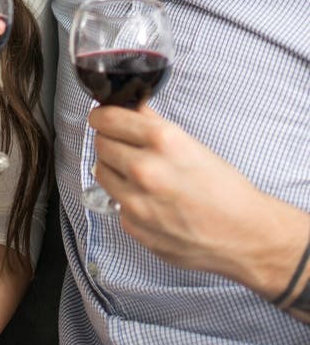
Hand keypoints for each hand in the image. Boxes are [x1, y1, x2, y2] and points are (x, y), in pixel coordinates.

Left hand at [89, 104, 307, 295]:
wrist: (244, 235)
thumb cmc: (226, 191)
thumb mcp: (191, 144)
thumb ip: (154, 124)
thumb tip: (130, 108)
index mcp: (162, 141)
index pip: (107, 118)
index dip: (102, 116)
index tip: (102, 117)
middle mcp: (145, 169)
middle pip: (101, 143)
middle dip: (111, 141)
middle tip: (125, 145)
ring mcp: (136, 201)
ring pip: (102, 172)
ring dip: (114, 168)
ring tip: (137, 172)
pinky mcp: (133, 226)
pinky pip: (116, 202)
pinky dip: (126, 198)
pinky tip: (148, 198)